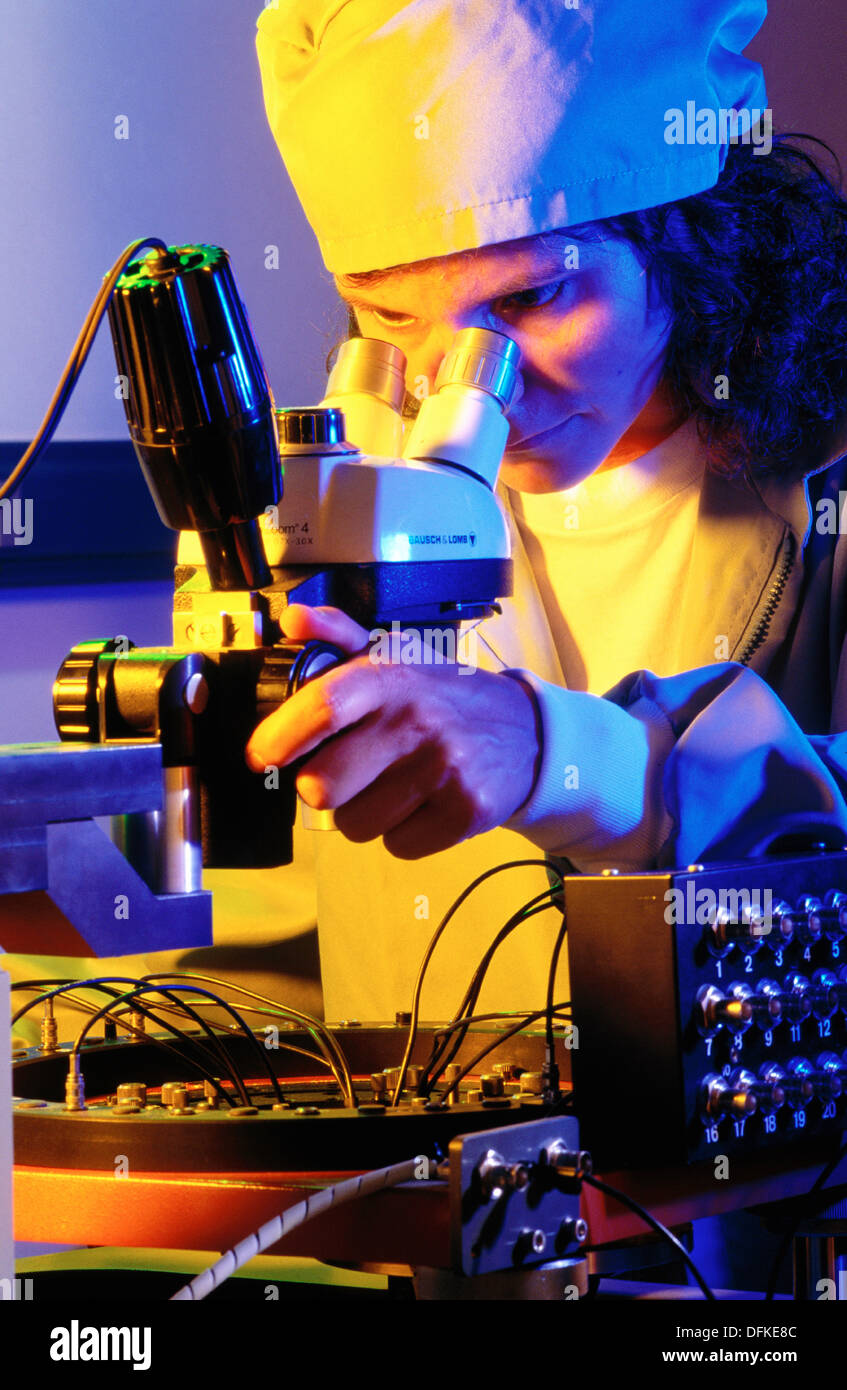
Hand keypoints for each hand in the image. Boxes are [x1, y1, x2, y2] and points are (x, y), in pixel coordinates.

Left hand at [245, 605, 540, 858]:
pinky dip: (401, 834)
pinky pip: (398, 846)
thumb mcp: (395, 654)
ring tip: (389, 786)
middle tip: (344, 773)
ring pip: (356, 824)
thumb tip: (292, 620)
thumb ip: (338, 634)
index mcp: (389, 679)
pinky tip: (420, 804)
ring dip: (362, 814)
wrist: (525, 732)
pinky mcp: (466, 811)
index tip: (262, 756)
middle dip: (322, 788)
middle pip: (322, 787)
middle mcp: (417, 722)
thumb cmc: (442, 695)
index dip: (280, 739)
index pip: (321, 708)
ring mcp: (445, 770)